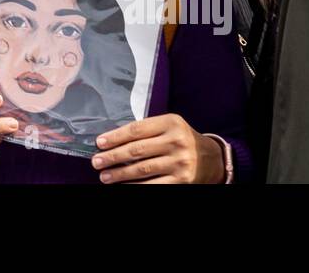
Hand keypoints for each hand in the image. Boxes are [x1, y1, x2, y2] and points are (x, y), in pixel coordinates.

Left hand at [93, 113, 225, 183]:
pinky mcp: (181, 180)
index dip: (115, 137)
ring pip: (142, 169)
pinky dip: (135, 186)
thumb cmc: (182, 139)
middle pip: (137, 150)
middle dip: (113, 157)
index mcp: (170, 122)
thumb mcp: (169, 127)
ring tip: (105, 176)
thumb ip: (147, 130)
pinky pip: (153, 185)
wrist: (211, 158)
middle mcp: (176, 141)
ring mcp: (179, 162)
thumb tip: (113, 140)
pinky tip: (123, 185)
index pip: (136, 129)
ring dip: (120, 174)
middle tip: (96, 162)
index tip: (99, 143)